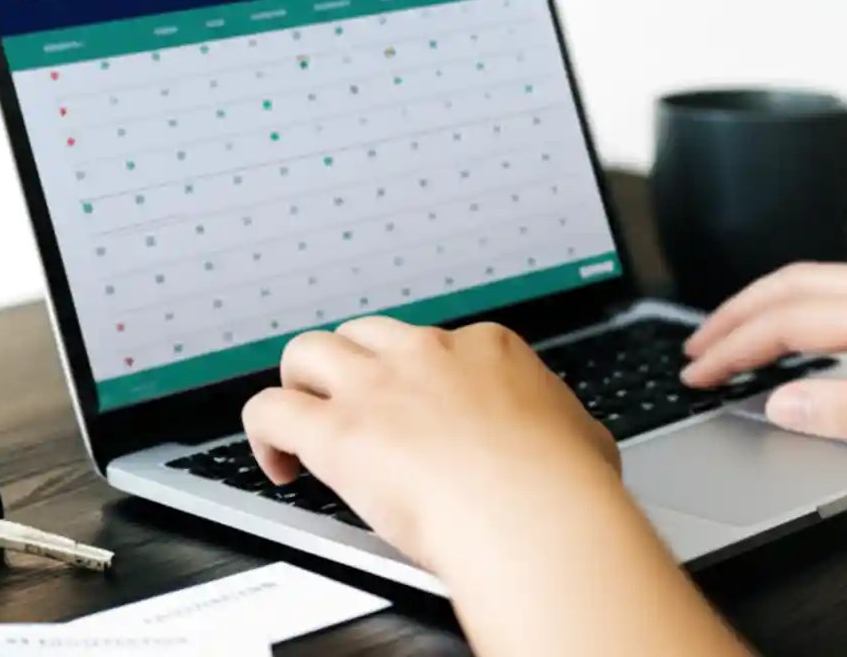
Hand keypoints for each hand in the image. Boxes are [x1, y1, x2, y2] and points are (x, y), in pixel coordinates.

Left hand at [242, 316, 619, 571]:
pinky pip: (270, 410)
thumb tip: (572, 438)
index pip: (433, 345)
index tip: (415, 413)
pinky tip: (280, 464)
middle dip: (350, 366)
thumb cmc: (564, 484)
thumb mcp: (582, 436)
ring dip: (300, 384)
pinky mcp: (336, 432)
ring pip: (307, 352)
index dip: (417, 379)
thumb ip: (562, 426)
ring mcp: (375, 388)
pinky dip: (264, 433)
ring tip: (302, 422)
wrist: (534, 512)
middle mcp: (423, 355)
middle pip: (362, 334)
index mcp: (484, 350)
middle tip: (349, 404)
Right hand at [682, 262, 846, 456]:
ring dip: (757, 304)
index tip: (699, 373)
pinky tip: (787, 327)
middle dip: (730, 316)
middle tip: (693, 350)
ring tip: (723, 336)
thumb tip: (784, 404)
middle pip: (789, 285)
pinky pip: (836, 287)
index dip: (735, 347)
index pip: (791, 323)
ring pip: (810, 279)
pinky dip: (792, 304)